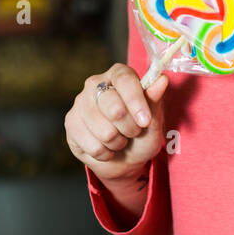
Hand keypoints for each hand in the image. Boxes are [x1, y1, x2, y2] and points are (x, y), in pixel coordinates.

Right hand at [65, 62, 169, 181]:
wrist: (124, 159)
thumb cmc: (141, 135)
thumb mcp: (154, 121)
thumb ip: (154, 101)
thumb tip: (162, 79)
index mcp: (119, 75)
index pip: (124, 79)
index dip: (135, 101)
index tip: (145, 121)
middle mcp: (96, 83)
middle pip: (113, 107)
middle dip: (130, 128)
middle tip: (134, 132)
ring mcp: (80, 102)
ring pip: (104, 131)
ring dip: (118, 142)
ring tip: (119, 140)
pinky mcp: (71, 122)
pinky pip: (93, 145)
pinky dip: (106, 153)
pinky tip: (106, 147)